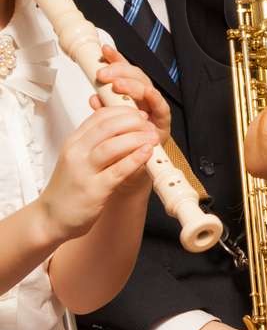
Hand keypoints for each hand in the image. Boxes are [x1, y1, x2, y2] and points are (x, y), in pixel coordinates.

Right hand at [39, 106, 159, 240]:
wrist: (50, 217)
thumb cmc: (69, 187)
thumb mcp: (77, 157)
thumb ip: (95, 142)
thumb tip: (124, 125)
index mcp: (74, 142)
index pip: (100, 117)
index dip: (124, 112)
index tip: (140, 115)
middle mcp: (76, 153)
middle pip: (107, 127)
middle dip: (133, 122)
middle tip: (149, 125)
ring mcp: (84, 171)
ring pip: (112, 146)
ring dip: (137, 138)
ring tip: (153, 138)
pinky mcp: (94, 190)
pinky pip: (117, 171)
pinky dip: (135, 159)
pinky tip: (147, 153)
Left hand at [92, 45, 170, 141]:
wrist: (130, 172)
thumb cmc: (120, 148)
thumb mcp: (107, 125)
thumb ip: (105, 109)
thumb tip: (94, 96)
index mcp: (129, 98)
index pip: (124, 74)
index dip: (116, 60)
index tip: (104, 51)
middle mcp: (143, 102)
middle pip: (137, 77)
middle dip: (121, 71)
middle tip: (104, 73)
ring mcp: (154, 111)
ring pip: (148, 89)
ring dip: (133, 84)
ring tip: (117, 85)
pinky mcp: (163, 124)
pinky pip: (162, 109)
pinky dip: (155, 99)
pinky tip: (146, 94)